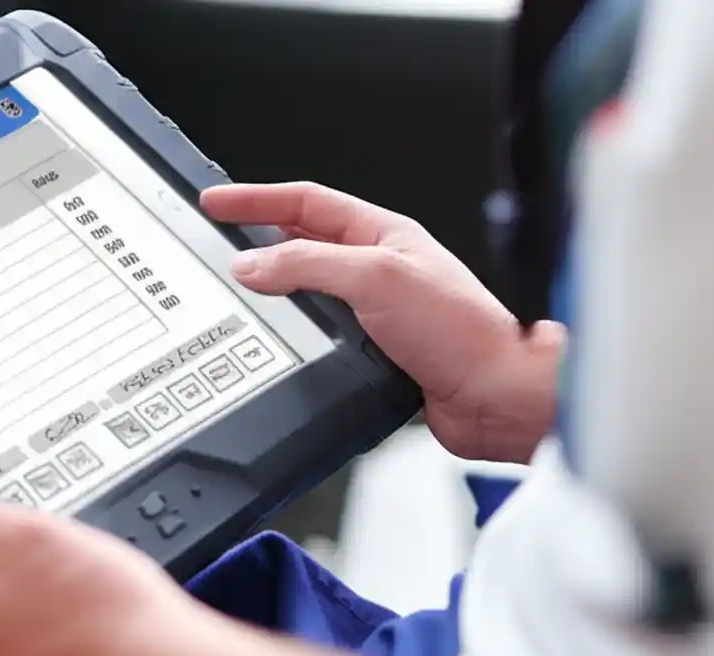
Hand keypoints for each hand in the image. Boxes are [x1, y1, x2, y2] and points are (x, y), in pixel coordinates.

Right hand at [201, 182, 563, 463]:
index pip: (305, 203)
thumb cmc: (462, 331)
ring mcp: (377, 310)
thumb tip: (252, 263)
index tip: (216, 203)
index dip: (256, 200)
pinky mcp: (375, 352)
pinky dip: (292, 332)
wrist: (497, 397)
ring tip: (237, 288)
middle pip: (302, 242)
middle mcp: (379, 268)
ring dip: (273, 289)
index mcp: (383, 234)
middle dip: (256, 238)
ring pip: (308, 290)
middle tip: (216, 241)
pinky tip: (277, 338)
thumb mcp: (375, 278)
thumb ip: (307, 265)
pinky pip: (320, 334)